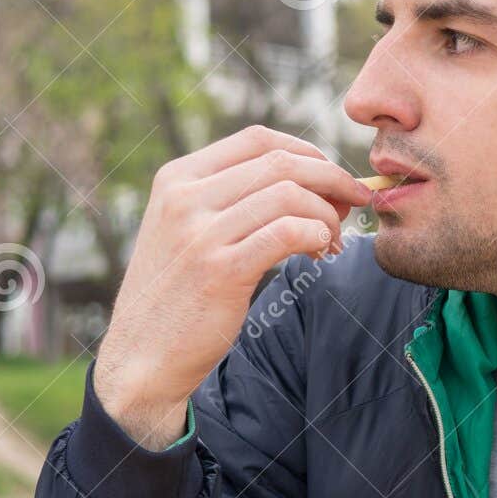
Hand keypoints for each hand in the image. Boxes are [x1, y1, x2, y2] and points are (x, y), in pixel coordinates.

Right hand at [94, 125, 372, 448]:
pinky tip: (321, 253)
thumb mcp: (185, 231)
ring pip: (289, 196)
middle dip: (331, 178)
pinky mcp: (222, 270)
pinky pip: (288, 233)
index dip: (307, 152)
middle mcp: (185, 198)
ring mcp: (201, 233)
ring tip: (334, 240)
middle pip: (280, 163)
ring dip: (327, 215)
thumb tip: (304, 181)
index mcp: (177, 178)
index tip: (332, 175)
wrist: (141, 357)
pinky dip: (317, 236)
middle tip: (354, 202)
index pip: (257, 140)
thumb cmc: (177, 296)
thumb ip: (228, 201)